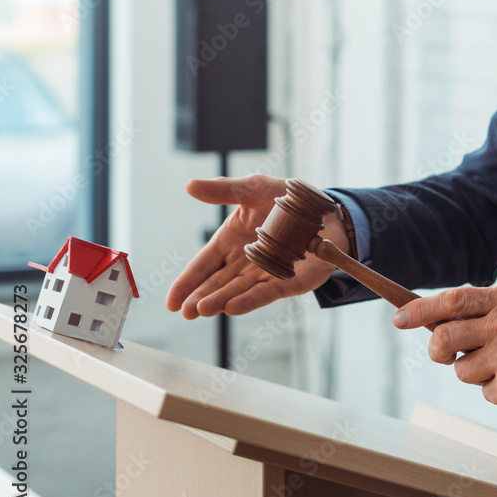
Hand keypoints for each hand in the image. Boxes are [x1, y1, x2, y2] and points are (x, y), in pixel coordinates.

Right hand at [165, 175, 349, 318]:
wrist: (325, 209)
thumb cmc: (286, 199)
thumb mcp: (253, 189)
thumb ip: (224, 191)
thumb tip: (190, 185)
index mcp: (231, 241)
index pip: (204, 265)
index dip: (187, 282)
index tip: (170, 302)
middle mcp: (245, 261)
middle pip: (217, 283)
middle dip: (200, 297)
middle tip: (185, 311)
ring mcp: (265, 272)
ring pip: (238, 290)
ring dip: (220, 300)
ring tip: (202, 310)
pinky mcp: (287, 280)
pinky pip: (266, 292)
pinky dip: (250, 300)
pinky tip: (232, 308)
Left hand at [393, 286, 496, 416]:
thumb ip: (485, 308)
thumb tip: (438, 318)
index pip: (452, 300)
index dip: (420, 310)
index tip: (399, 318)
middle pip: (443, 340)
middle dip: (436, 350)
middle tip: (444, 353)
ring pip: (460, 371)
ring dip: (474, 372)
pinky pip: (484, 392)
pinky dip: (496, 389)